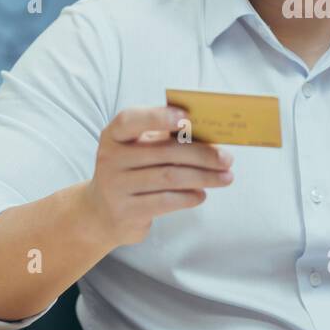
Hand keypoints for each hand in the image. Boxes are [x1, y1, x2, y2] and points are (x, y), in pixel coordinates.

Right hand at [84, 106, 234, 246]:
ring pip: (169, 177)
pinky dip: (189, 197)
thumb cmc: (132, 172)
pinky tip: (202, 195)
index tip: (188, 118)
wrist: (101, 213)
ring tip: (226, 178)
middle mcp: (110, 158)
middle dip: (202, 154)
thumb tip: (209, 135)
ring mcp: (116, 186)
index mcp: (114, 135)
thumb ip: (164, 139)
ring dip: (204, 177)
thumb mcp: (140, 150)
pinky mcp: (126, 211)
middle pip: (164, 152)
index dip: (158, 117)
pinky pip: (165, 201)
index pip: (131, 120)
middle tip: (227, 158)